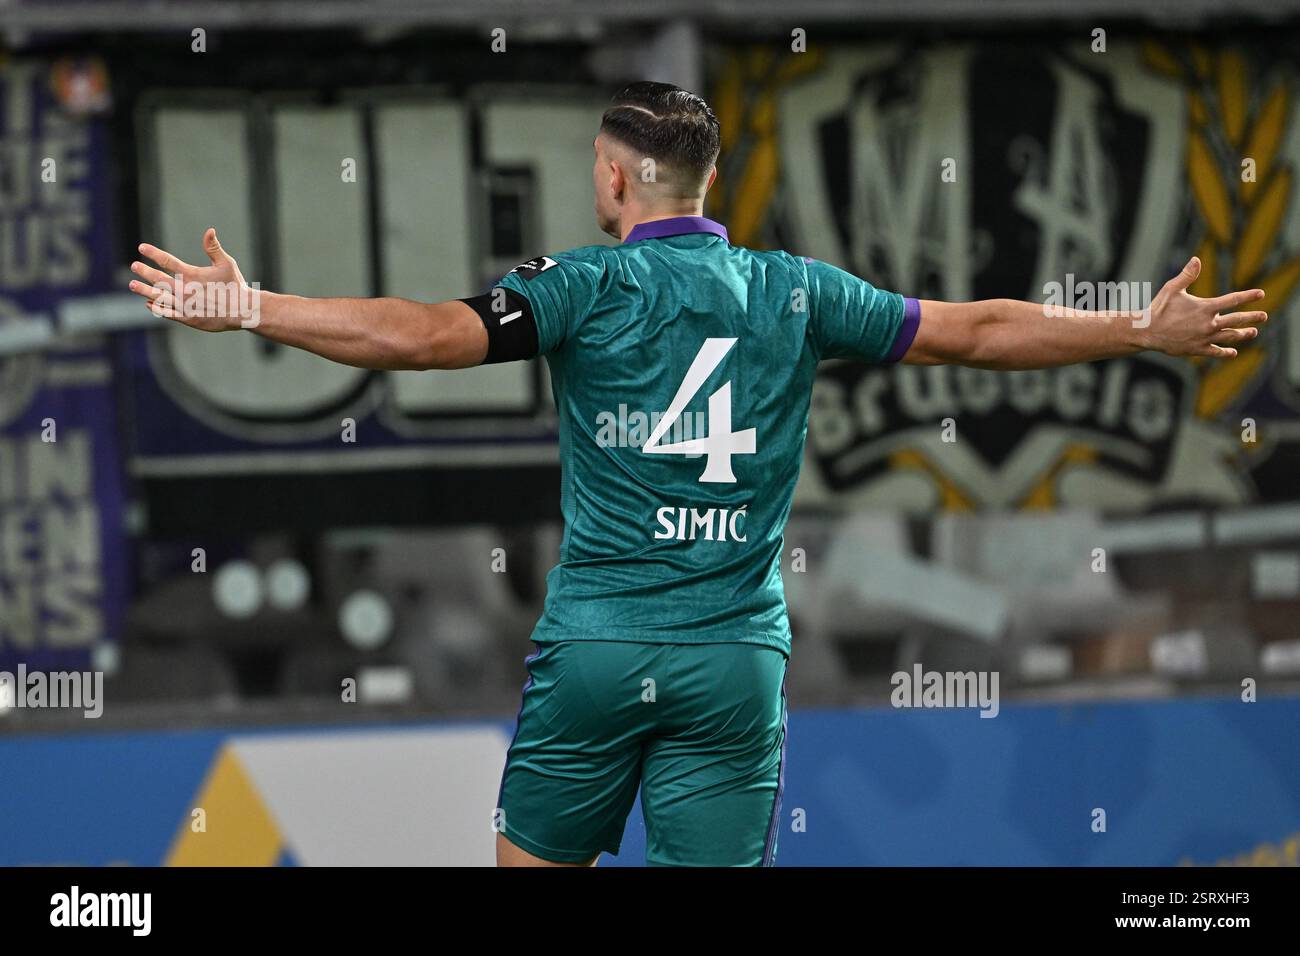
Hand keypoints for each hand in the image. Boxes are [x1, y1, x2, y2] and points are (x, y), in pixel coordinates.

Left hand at [128, 227, 257, 330]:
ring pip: (158, 296)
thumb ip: (214, 248)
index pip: (167, 261)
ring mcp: (184, 304)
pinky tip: (148, 303)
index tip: (142, 248)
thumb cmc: (235, 286)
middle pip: (158, 279)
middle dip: (144, 271)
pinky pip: (166, 312)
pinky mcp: (187, 317)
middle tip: (134, 266)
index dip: (153, 253)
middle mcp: (184, 289)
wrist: (242, 311)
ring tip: (133, 285)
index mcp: (191, 274)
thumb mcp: (226, 263)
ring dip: (144, 290)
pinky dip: (156, 307)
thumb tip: (210, 230)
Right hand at [1143, 256, 1266, 357]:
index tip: (1260, 294)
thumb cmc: (1159, 308)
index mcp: (1205, 308)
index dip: (1248, 296)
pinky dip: (1225, 352)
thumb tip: (1196, 259)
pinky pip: (1215, 352)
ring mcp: (1204, 338)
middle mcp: (1208, 323)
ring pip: (1230, 336)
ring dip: (1243, 334)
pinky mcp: (1196, 349)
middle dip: (1252, 317)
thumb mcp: (1172, 289)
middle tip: (1263, 316)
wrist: (1146, 331)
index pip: (1232, 300)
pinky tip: (1233, 352)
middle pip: (1237, 320)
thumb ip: (1187, 275)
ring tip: (1253, 332)